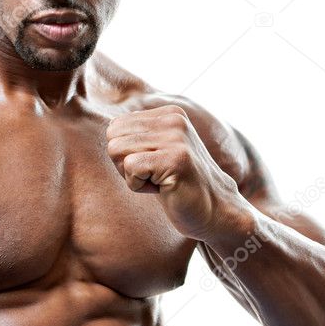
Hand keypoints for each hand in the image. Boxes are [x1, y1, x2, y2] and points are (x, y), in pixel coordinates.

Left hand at [105, 104, 246, 240]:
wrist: (216, 211)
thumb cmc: (179, 184)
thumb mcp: (158, 150)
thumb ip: (137, 135)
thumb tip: (108, 129)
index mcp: (169, 113)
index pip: (115, 127)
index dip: (125, 154)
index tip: (152, 166)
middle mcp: (173, 120)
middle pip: (112, 138)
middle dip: (124, 164)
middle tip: (154, 176)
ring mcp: (176, 138)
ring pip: (117, 151)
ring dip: (132, 176)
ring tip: (160, 181)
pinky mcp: (176, 159)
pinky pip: (130, 167)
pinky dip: (139, 186)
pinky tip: (163, 189)